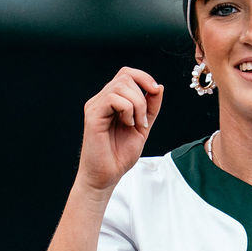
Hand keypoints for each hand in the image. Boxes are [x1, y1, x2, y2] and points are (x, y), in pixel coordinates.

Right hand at [78, 67, 162, 191]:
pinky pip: (113, 98)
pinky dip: (128, 110)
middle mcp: (101, 100)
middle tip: (142, 121)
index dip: (143, 77)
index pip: (126, 74)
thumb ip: (150, 107)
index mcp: (111, 101)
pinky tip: (127, 124)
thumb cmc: (119, 155)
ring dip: (137, 105)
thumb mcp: (143, 126)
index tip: (155, 92)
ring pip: (121, 85)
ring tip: (135, 124)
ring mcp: (95, 106)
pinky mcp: (92, 115)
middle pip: (125, 77)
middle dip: (142, 96)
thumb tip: (158, 86)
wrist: (106, 176)